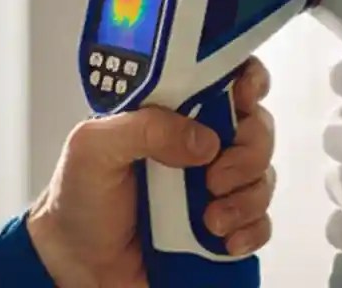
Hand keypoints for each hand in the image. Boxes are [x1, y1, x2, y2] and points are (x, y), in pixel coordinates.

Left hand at [27, 58, 276, 287]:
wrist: (79, 264)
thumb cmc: (78, 198)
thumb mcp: (93, 147)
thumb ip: (143, 128)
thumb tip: (201, 138)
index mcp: (169, 113)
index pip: (222, 78)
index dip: (247, 80)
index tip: (244, 96)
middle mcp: (196, 143)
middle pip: (256, 127)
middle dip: (247, 152)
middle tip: (213, 179)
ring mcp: (213, 185)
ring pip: (263, 175)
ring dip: (246, 198)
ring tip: (209, 220)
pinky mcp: (223, 224)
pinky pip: (261, 221)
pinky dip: (252, 230)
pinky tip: (224, 240)